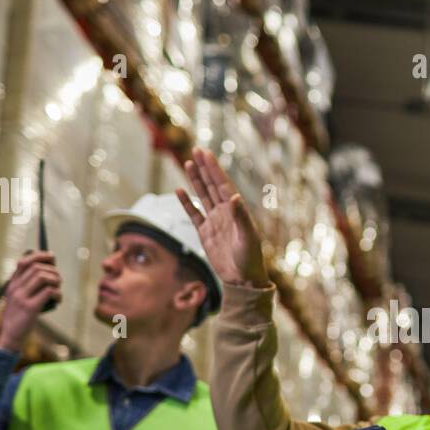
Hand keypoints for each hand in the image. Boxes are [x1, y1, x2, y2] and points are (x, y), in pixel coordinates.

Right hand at [0, 250, 60, 352]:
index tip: (52, 257)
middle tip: (58, 281)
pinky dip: (58, 293)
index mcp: (12, 284)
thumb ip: (29, 286)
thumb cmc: (19, 317)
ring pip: (43, 277)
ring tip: (57, 290)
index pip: (24, 261)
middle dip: (53, 271)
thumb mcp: (20, 298)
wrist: (10, 335)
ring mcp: (21, 297)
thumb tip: (49, 272)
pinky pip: (48, 292)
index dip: (40, 256)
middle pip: (37, 268)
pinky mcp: (30, 307)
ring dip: (56, 281)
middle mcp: (15, 288)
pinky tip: (58, 299)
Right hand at [177, 147, 268, 287]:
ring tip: (188, 163)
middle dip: (204, 168)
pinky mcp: (205, 233)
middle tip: (196, 150)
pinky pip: (194, 214)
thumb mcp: (247, 238)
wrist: (242, 279)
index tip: (206, 153)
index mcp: (236, 210)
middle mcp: (225, 212)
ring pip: (202, 195)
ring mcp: (214, 221)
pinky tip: (179, 190)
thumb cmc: (250, 259)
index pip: (222, 184)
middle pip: (212, 185)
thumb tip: (234, 196)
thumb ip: (241, 217)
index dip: (214, 169)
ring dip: (196, 180)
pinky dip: (186, 202)